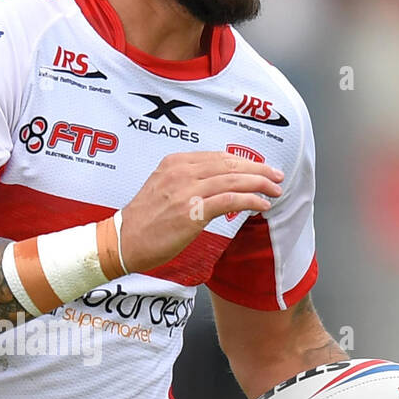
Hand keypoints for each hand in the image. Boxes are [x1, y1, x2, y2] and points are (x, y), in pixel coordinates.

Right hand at [118, 149, 283, 272]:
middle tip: (276, 176)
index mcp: (174, 162)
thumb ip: (186, 181)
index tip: (259, 168)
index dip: (244, 162)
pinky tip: (262, 205)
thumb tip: (215, 185)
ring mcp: (187, 190)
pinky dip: (250, 201)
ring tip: (275, 190)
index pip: (218, 157)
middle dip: (258, 170)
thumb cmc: (142, 222)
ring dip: (260, 184)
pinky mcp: (192, 211)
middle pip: (230, 164)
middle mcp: (182, 171)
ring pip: (234, 180)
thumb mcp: (162, 188)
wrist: (122, 241)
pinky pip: (230, 200)